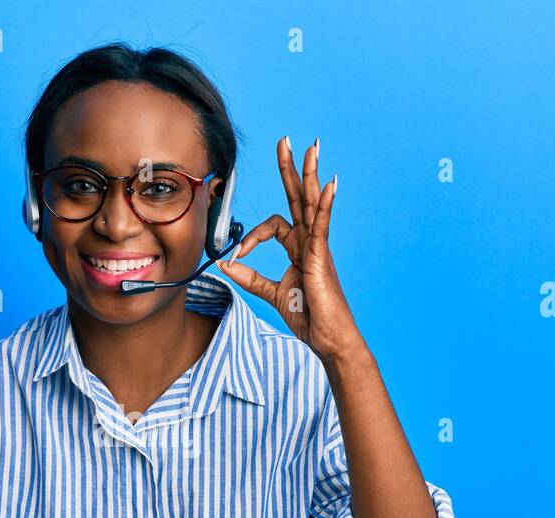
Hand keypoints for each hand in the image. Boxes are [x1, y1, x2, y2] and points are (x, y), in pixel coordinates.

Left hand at [217, 136, 365, 363]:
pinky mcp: (322, 257)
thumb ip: (250, 277)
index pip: (273, 226)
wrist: (328, 339)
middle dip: (292, 170)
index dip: (251, 237)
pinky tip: (329, 184)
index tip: (236, 256)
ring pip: (313, 203)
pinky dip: (326, 204)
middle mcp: (309, 242)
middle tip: (286, 141)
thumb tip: (225, 264)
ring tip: (311, 148)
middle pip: (299, 198)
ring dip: (310, 174)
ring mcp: (318, 247)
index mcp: (298, 249)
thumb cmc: (309, 317)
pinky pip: (323, 225)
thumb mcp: (271, 293)